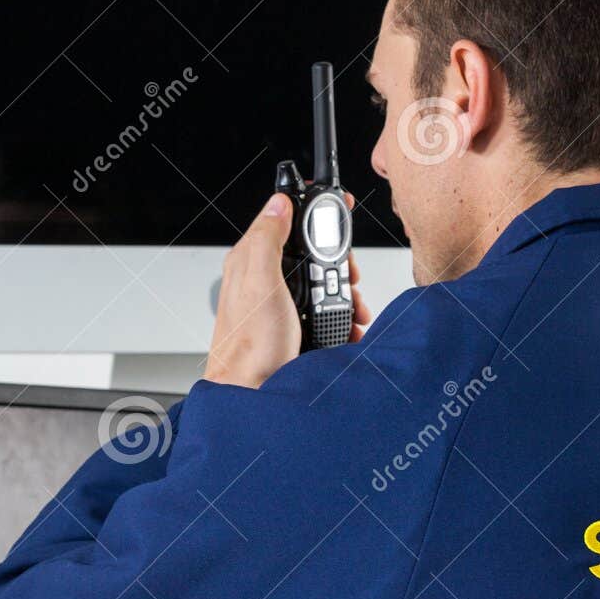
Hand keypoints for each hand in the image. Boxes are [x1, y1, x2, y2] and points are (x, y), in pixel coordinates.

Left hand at [203, 191, 371, 389]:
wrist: (253, 395)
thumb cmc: (249, 347)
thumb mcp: (260, 283)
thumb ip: (268, 239)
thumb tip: (278, 203)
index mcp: (251, 260)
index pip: (284, 218)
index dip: (313, 211)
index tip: (341, 207)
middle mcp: (264, 279)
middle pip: (310, 251)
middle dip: (337, 261)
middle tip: (348, 275)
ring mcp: (281, 303)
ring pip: (322, 281)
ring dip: (343, 293)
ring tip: (350, 308)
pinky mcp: (294, 324)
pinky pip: (325, 310)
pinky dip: (341, 316)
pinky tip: (346, 326)